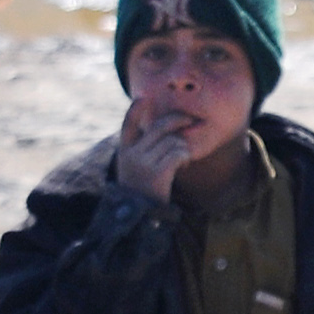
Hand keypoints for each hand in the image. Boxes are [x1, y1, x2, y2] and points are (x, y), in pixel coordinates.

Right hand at [113, 89, 195, 204]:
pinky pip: (178, 153)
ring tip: (183, 157)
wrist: (141, 216)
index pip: (128, 124)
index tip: (143, 97)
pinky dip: (185, 155)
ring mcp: (144, 163)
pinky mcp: (158, 173)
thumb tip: (164, 129)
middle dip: (177, 119)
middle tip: (190, 119)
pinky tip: (183, 163)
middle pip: (158, 127)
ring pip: (172, 140)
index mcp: (124, 152)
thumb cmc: (142, 189)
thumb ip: (142, 149)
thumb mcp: (133, 168)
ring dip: (182, 146)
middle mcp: (131, 155)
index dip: (135, 110)